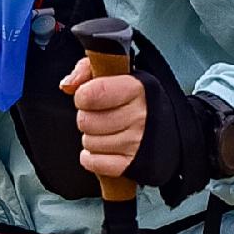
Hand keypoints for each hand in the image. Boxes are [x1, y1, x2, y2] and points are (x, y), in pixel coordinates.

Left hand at [60, 56, 147, 181]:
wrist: (166, 128)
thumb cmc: (134, 99)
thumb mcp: (115, 73)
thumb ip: (87, 69)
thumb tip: (67, 85)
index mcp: (136, 88)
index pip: (93, 93)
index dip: (82, 96)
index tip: (86, 97)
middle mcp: (140, 115)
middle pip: (86, 121)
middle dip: (86, 118)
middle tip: (98, 115)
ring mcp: (138, 142)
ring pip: (89, 143)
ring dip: (91, 138)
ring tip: (105, 131)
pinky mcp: (134, 165)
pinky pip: (96, 164)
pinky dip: (92, 159)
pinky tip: (102, 148)